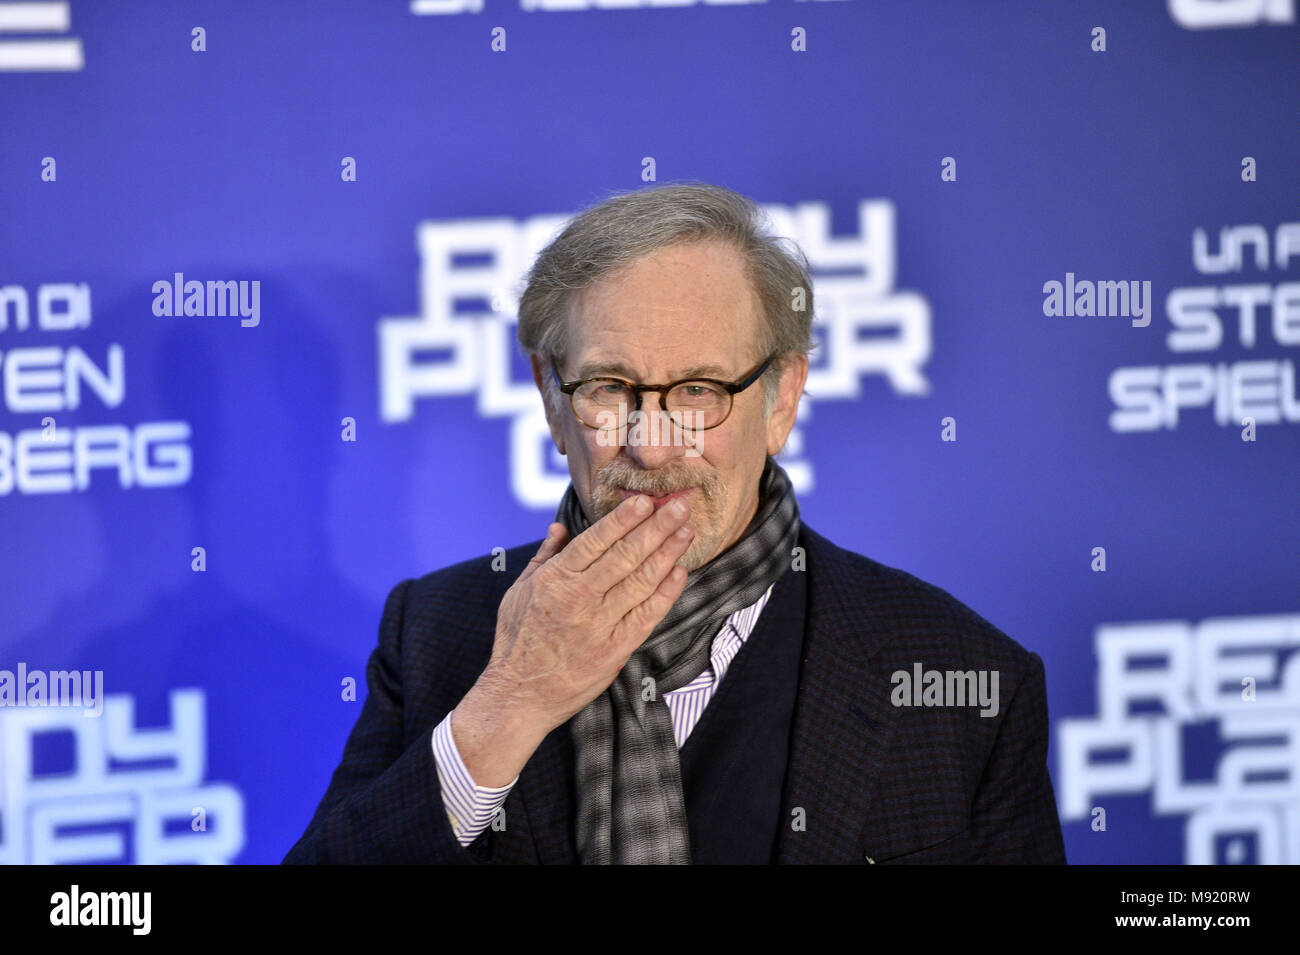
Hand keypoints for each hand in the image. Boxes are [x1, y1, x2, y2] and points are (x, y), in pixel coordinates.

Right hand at [450, 494, 694, 785]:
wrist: (519, 696)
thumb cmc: (517, 642)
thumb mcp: (518, 592)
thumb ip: (544, 557)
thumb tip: (559, 527)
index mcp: (555, 580)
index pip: (596, 540)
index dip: (624, 519)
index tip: (646, 500)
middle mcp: (580, 598)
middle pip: (626, 554)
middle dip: (657, 526)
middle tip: (681, 505)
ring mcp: (600, 624)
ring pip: (641, 580)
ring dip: (668, 552)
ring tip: (687, 531)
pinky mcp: (616, 649)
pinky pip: (648, 614)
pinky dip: (666, 592)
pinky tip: (680, 571)